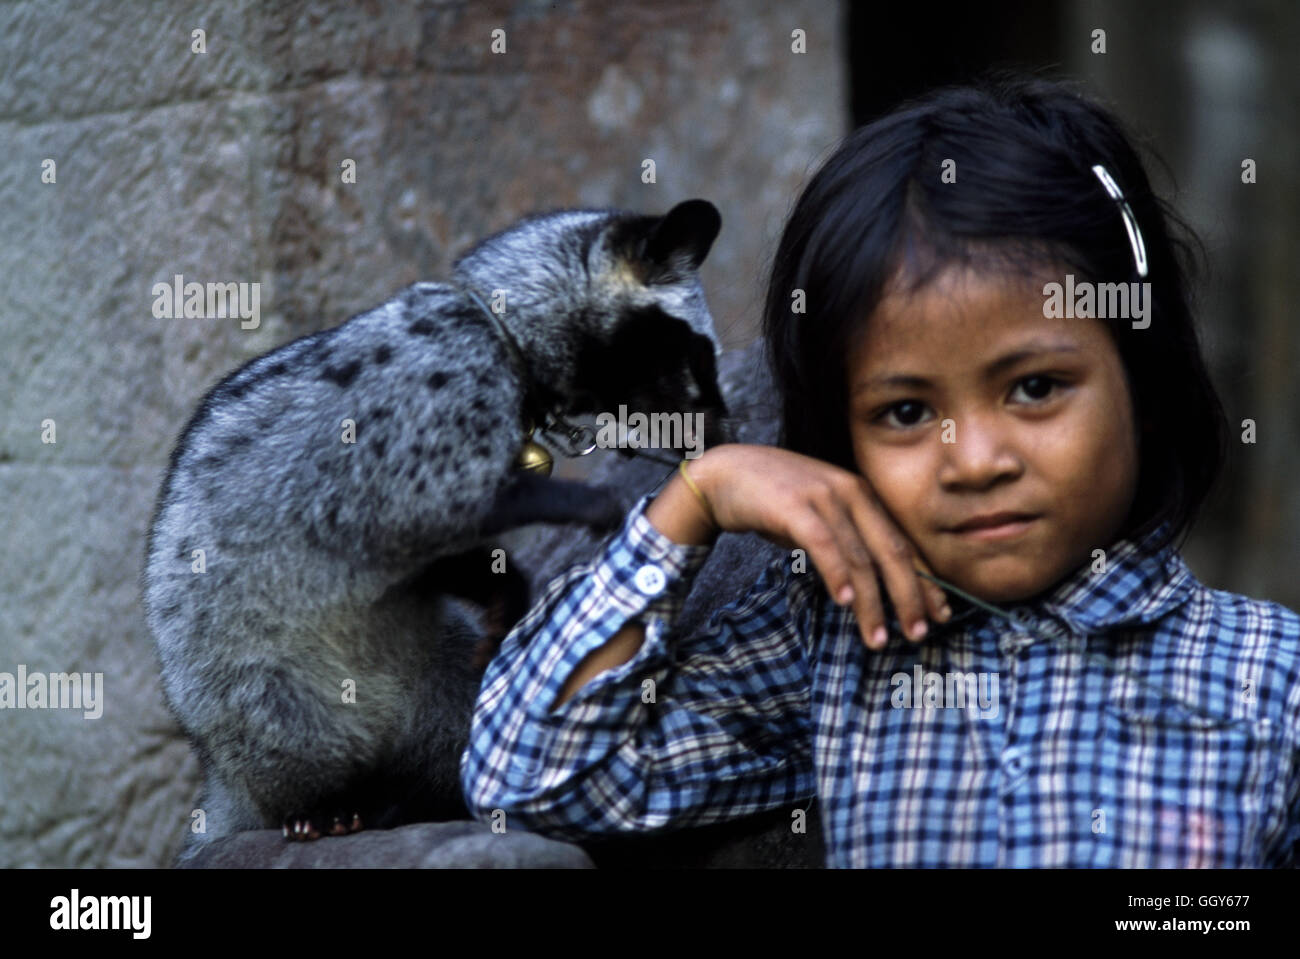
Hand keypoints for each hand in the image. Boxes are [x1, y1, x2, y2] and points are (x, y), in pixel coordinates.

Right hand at [683, 444, 950, 648]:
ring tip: (878, 637)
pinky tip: (845, 603)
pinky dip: (838, 575)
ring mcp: (824, 498)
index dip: (925, 581)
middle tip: (919, 633)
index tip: (940, 613)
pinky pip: (824, 546)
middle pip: (892, 552)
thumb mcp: (821, 518)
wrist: (727, 473)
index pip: (904, 543)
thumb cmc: (775, 502)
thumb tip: (874, 583)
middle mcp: (851, 492)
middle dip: (909, 596)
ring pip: (860, 558)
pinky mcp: (795, 506)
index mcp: (864, 495)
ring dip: (872, 603)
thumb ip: (848, 541)